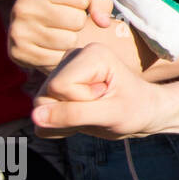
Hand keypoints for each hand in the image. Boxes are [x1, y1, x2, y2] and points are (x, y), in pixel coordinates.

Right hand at [9, 0, 115, 71]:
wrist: (29, 25)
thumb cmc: (62, 4)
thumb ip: (99, 0)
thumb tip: (103, 23)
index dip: (85, 3)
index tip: (74, 4)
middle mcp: (23, 8)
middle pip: (77, 20)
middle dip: (79, 22)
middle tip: (66, 21)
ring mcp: (19, 31)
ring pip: (70, 41)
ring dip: (71, 39)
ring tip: (59, 32)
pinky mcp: (20, 53)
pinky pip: (58, 58)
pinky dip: (61, 54)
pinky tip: (52, 46)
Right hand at [31, 43, 166, 139]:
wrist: (143, 111)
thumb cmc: (136, 109)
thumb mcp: (111, 115)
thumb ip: (74, 114)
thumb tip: (35, 116)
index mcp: (91, 54)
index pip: (59, 86)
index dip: (80, 101)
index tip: (106, 97)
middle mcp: (72, 57)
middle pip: (46, 95)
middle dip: (71, 112)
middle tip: (100, 108)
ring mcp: (63, 71)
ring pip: (41, 105)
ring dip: (65, 121)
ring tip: (92, 112)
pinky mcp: (56, 86)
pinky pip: (41, 115)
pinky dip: (59, 125)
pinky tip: (82, 117)